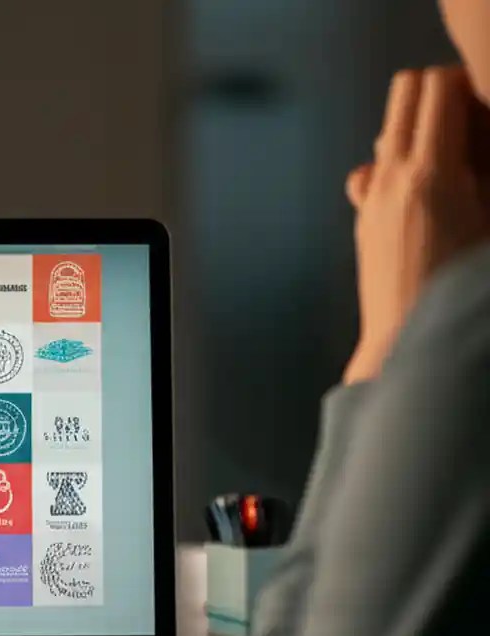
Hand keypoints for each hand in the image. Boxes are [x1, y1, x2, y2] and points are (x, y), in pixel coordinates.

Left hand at [343, 67, 489, 383]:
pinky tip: (430, 192)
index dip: (472, 79)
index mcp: (432, 173)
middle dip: (443, 89)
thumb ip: (488, 167)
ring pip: (389, 127)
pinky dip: (398, 163)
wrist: (409, 351)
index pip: (439, 86)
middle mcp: (389, 177)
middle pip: (406, 90)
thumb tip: (481, 132)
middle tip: (479, 115)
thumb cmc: (466, 292)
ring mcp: (370, 197)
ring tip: (464, 156)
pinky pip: (374, 168)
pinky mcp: (363, 220)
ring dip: (423, 125)